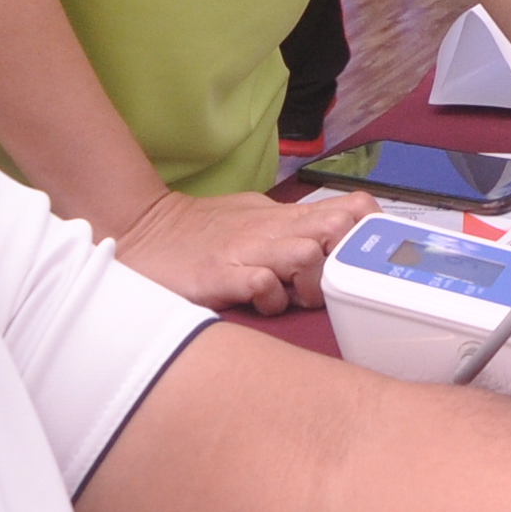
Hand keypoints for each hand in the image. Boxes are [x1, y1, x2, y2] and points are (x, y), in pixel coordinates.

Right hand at [115, 185, 365, 314]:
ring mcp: (245, 252)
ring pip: (306, 255)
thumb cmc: (202, 232)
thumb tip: (330, 240)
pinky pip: (262, 285)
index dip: (369, 231)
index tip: (367, 256)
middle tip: (331, 281)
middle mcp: (270, 229)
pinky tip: (262, 304)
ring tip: (296, 297)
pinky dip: (270, 300)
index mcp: (283, 216)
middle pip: (337, 227)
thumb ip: (291, 228)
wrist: (141, 229)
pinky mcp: (219, 276)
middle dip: (345, 257)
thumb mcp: (254, 218)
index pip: (349, 208)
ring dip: (311, 283)